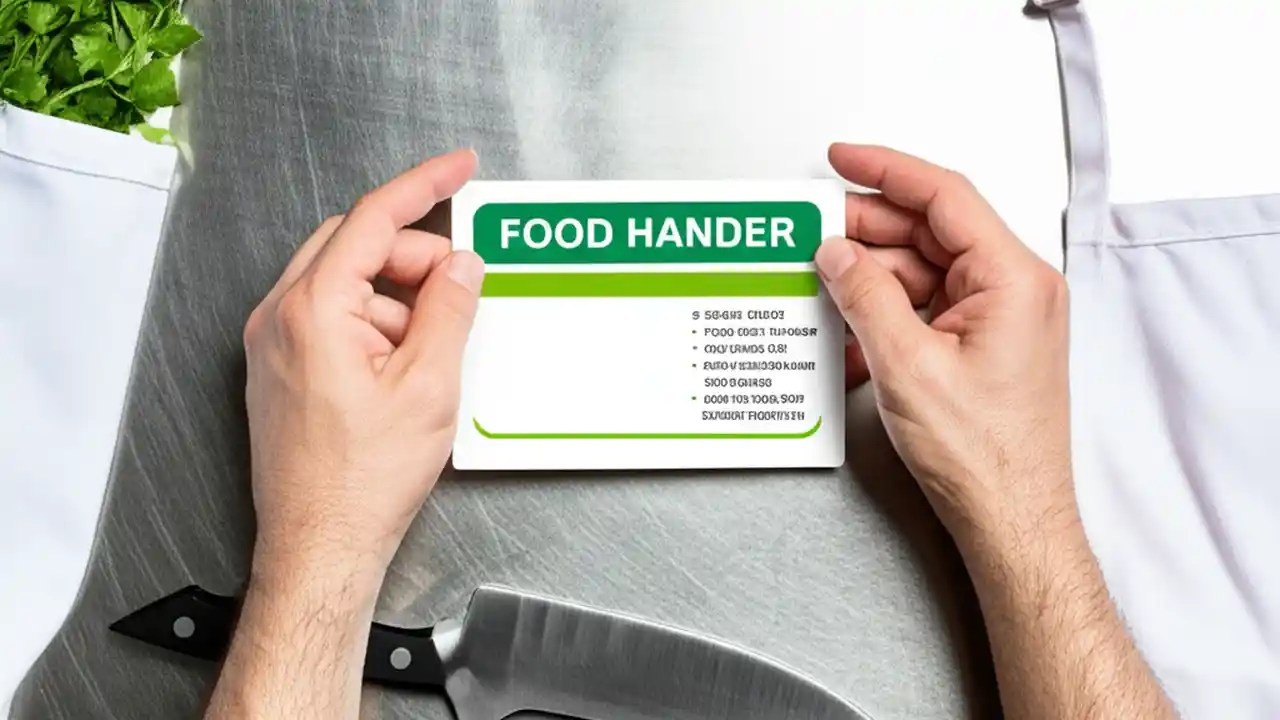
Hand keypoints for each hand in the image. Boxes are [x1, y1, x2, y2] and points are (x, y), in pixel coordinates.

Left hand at [241, 149, 483, 576]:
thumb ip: (449, 310)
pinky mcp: (281, 368)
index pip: (373, 219)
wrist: (321, 545)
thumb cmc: (362, 482)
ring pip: (345, 282)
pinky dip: (375, 324)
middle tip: (458, 284)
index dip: (424, 186)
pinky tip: (404, 367)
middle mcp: (280, 317)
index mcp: (313, 310)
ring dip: (395, 298)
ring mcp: (274, 343)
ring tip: (429, 354)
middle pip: (355, 245)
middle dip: (412, 255)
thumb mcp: (429, 386)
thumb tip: (461, 266)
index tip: (457, 168)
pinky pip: (332, 317)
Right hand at [815, 143, 1072, 549]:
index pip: (944, 196)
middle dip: (868, 230)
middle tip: (813, 231)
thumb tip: (836, 252)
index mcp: (1013, 278)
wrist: (1011, 520)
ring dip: (871, 281)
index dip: (887, 169)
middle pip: (930, 233)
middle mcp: (1014, 290)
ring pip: (924, 273)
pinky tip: (849, 336)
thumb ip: (866, 296)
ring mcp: (1000, 319)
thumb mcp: (907, 366)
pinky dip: (887, 316)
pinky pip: (927, 311)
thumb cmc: (985, 457)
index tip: (842, 158)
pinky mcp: (983, 347)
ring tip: (821, 290)